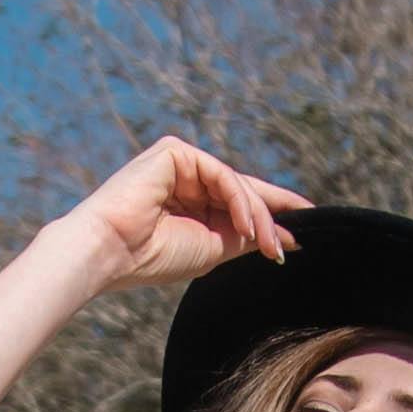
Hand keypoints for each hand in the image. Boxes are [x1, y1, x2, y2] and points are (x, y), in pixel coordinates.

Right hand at [0, 139, 304, 411]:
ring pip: (234, 183)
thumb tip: (284, 238)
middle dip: (269, 218)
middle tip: (290, 246)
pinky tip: (247, 226)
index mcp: (190, 202)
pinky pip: (220, 173)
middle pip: (240, 190)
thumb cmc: (151, 258)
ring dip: (256, 215)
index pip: (237, 203)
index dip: (271, 216)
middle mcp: (186, 179)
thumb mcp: (211, 249)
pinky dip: (238, 199)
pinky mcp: (173, 153)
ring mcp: (179, 163)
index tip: (302, 236)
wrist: (110, 253)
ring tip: (268, 245)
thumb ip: (243, 237)